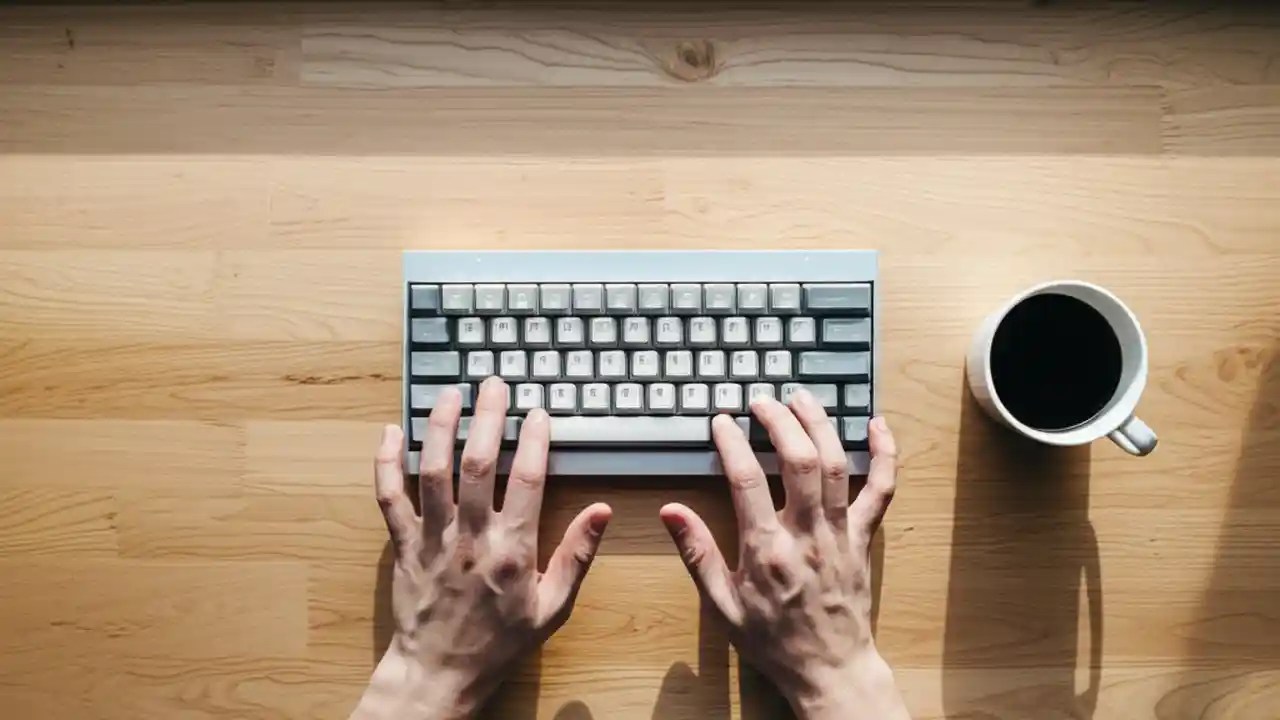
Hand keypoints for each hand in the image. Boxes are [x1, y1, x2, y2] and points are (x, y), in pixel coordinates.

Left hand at [352, 377, 612, 719]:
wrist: (441, 673)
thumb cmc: (501, 641)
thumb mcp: (554, 606)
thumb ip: (578, 555)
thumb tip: (602, 511)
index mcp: (513, 549)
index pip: (528, 480)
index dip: (535, 440)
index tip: (539, 412)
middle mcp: (471, 537)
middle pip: (479, 463)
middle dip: (487, 417)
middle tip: (494, 384)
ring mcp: (433, 539)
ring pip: (434, 472)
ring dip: (440, 428)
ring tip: (449, 394)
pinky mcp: (402, 546)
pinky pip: (390, 498)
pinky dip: (387, 464)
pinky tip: (391, 433)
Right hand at [660, 393, 908, 719]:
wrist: (830, 669)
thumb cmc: (773, 640)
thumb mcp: (722, 605)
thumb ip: (697, 553)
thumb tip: (670, 511)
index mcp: (767, 550)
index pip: (747, 479)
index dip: (732, 442)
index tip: (721, 420)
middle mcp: (808, 534)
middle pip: (799, 460)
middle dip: (780, 420)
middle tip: (761, 401)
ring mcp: (841, 533)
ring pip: (837, 465)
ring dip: (820, 424)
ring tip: (802, 399)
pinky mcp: (864, 538)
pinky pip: (881, 490)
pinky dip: (884, 454)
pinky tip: (877, 425)